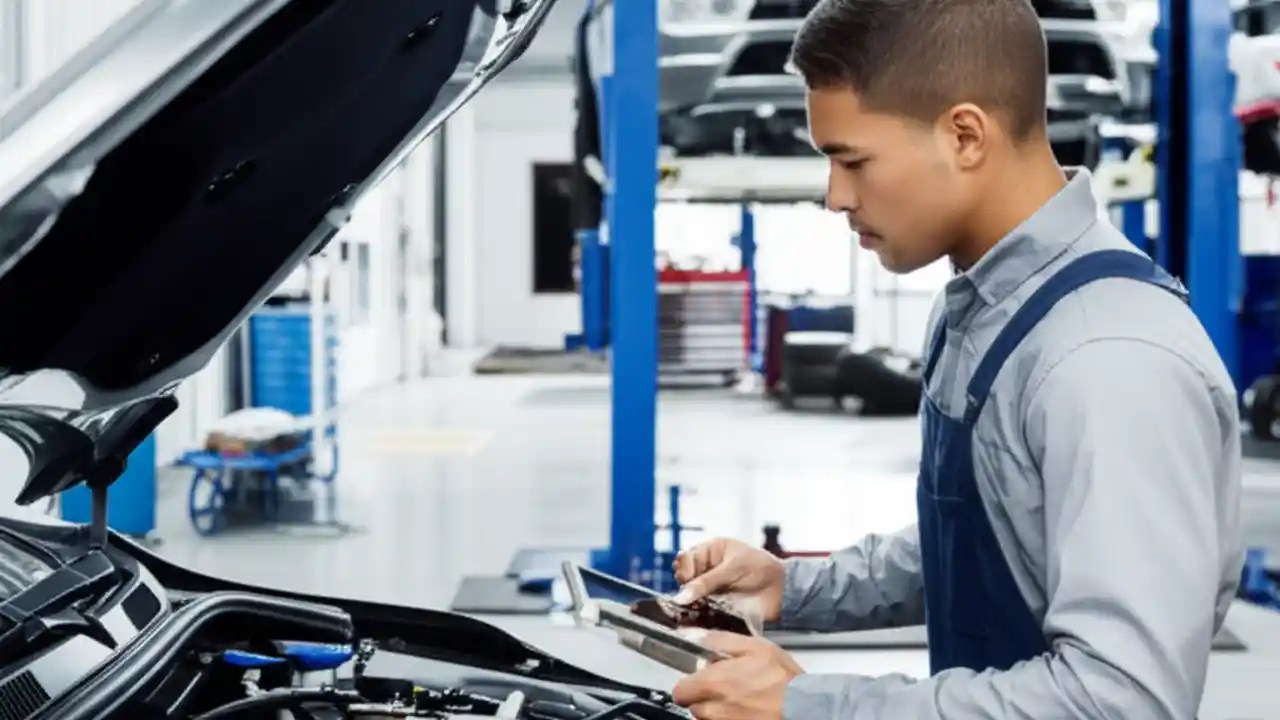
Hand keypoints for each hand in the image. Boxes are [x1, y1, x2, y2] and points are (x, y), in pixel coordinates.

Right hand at [672, 538, 784, 626]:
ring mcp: (709, 587)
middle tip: (693, 593)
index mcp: (711, 551)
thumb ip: (707, 581)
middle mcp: (707, 568)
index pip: (686, 558)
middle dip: (686, 585)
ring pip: (689, 594)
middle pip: (683, 576)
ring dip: (691, 600)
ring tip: (698, 604)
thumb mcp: (733, 569)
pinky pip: (699, 608)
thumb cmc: (761, 569)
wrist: (781, 591)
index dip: (685, 569)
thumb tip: (683, 595)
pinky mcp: (714, 604)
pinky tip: (700, 613)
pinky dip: (697, 612)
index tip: (689, 579)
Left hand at [672, 630, 802, 719]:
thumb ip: (720, 641)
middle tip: (725, 690)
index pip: (680, 691)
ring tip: (741, 703)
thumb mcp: (755, 647)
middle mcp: (714, 710)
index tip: (702, 680)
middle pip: (694, 708)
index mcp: (714, 683)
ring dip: (718, 713)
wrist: (806, 708)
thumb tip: (695, 635)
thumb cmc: (783, 678)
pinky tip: (746, 714)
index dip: (689, 684)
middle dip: (705, 699)